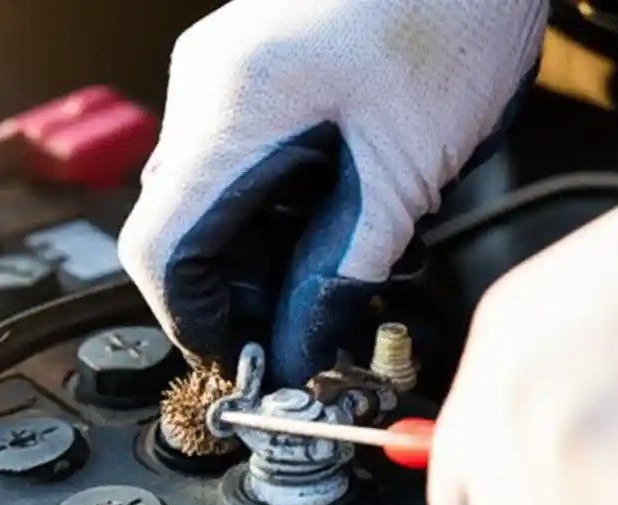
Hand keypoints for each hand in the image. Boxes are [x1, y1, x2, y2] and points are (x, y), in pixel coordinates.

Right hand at [118, 0, 545, 385]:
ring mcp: (221, 71)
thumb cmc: (457, 23)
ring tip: (342, 266)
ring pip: (209, 199)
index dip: (197, 323)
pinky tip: (337, 216)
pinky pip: (234, 160)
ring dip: (264, 252)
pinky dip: (276, 208)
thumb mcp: (402, 174)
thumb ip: (340, 273)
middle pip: (181, 228)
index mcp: (231, 111)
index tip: (248, 358)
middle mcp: (205, 86)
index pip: (161, 252)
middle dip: (242, 291)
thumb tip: (298, 349)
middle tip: (307, 325)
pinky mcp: (248, 68)